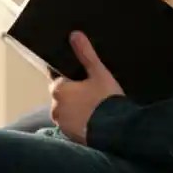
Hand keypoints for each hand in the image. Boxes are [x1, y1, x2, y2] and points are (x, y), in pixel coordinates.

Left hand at [49, 31, 125, 145]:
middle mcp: (55, 108)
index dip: (72, 79)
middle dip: (74, 96)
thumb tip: (74, 34)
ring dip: (76, 110)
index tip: (84, 81)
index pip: (59, 80)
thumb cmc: (106, 99)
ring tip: (96, 110)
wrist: (117, 130)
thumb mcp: (99, 72)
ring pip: (67, 112)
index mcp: (58, 89)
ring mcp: (62, 125)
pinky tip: (95, 122)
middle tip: (94, 95)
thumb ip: (86, 54)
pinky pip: (73, 126)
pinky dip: (81, 123)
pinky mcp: (70, 138)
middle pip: (63, 97)